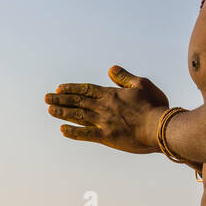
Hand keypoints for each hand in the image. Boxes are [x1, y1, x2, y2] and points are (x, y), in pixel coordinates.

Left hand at [45, 65, 169, 153]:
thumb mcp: (141, 84)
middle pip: (77, 101)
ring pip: (77, 115)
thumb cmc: (154, 106)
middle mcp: (103, 107)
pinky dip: (73, 132)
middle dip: (61, 99)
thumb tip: (110, 69)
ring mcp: (103, 122)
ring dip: (62, 112)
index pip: (86, 89)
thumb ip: (124, 77)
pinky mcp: (106, 136)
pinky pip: (85, 134)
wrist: (159, 127)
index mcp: (111, 94)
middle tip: (46, 97)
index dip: (71, 88)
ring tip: (49, 109)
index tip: (59, 88)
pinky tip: (62, 130)